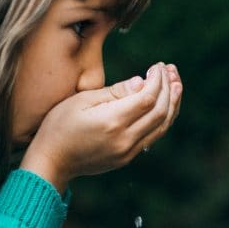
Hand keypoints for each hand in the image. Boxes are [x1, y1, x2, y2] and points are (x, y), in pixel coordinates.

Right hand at [20, 63, 182, 192]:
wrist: (51, 161)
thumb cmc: (60, 125)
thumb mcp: (82, 100)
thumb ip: (115, 92)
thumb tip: (142, 83)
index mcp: (112, 122)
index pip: (148, 97)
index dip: (157, 80)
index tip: (157, 65)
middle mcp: (124, 139)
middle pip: (160, 111)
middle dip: (169, 88)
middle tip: (170, 69)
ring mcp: (128, 152)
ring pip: (162, 126)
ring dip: (172, 104)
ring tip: (177, 84)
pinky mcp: (127, 158)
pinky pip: (153, 136)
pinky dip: (163, 118)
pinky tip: (165, 104)